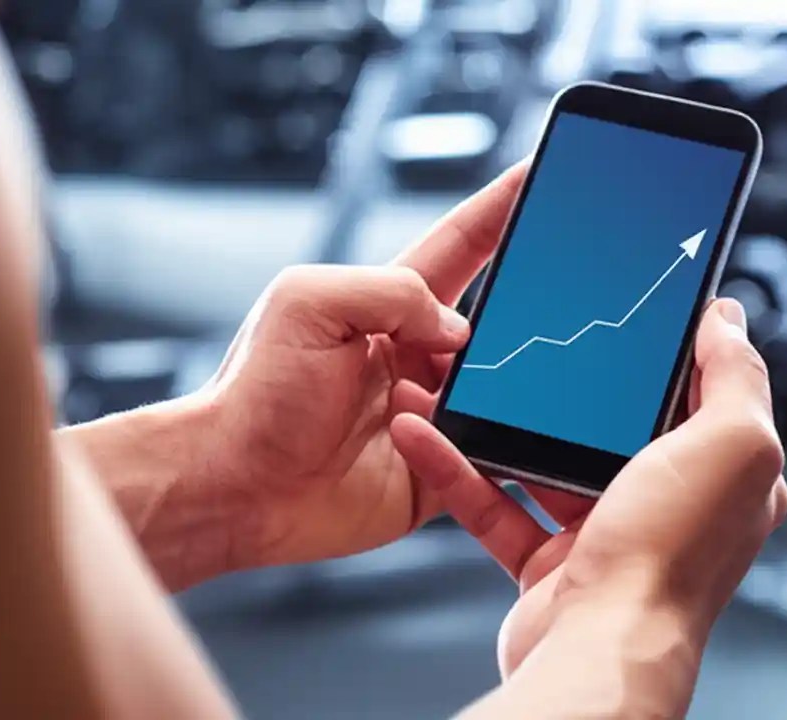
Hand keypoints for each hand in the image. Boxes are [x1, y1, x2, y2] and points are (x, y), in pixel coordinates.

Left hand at [64, 164, 531, 588]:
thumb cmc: (255, 393)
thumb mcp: (309, 304)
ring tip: (414, 401)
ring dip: (488, 393)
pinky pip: (487, 457)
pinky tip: (433, 442)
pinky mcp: (439, 471)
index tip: (546, 170)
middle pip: (498, 322)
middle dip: (526, 311)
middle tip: (552, 305)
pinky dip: (478, 450)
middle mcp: (417, 355)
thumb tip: (458, 330)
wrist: (235, 488)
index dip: (505, 209)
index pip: (465, 245)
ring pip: (501, 393)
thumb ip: (391, 293)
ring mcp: (433, 412)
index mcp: (389, 305)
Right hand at [391, 298, 786, 716]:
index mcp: (724, 476)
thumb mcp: (731, 445)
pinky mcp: (549, 563)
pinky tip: (429, 434)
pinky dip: (459, 470)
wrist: (597, 650)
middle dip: (574, 385)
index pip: (705, 394)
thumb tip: (729, 322)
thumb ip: (737, 377)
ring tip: (471, 379)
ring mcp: (606, 534)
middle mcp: (669, 506)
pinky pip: (496, 504)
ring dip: (505, 424)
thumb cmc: (669, 559)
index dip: (674, 351)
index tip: (634, 311)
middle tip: (539, 340)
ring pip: (547, 461)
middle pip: (619, 424)